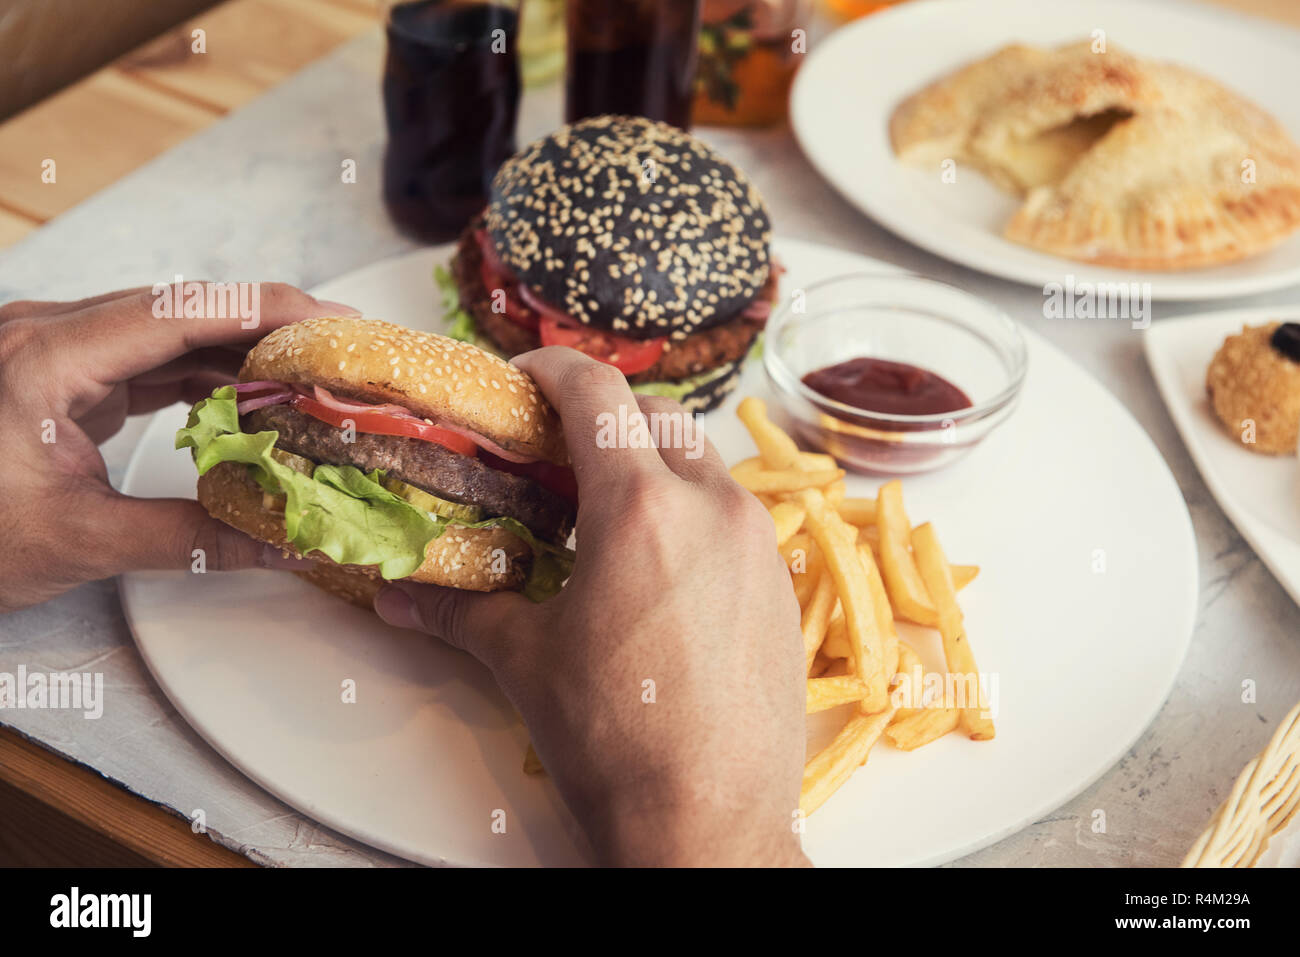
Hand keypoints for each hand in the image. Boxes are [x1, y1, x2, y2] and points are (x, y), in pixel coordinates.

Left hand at [0, 283, 355, 611]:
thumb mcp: (76, 543)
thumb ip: (188, 538)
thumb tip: (281, 544)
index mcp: (43, 360)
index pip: (178, 311)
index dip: (264, 308)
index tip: (332, 319)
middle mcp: (44, 335)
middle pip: (179, 308)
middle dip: (265, 325)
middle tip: (338, 351)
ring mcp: (46, 350)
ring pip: (164, 329)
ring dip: (236, 351)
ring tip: (308, 377)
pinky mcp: (52, 376)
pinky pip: (142, 358)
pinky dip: (199, 373)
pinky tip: (245, 396)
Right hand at [375, 348, 809, 866]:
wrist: (707, 823)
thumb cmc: (615, 743)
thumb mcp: (526, 663)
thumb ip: (462, 611)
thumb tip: (402, 597)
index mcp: (641, 510)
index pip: (599, 394)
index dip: (555, 370)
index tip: (530, 377)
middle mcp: (713, 509)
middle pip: (658, 418)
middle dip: (606, 421)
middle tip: (561, 455)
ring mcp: (759, 546)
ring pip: (705, 466)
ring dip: (656, 468)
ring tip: (611, 518)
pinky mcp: (783, 585)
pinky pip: (737, 518)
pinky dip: (696, 517)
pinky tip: (664, 570)